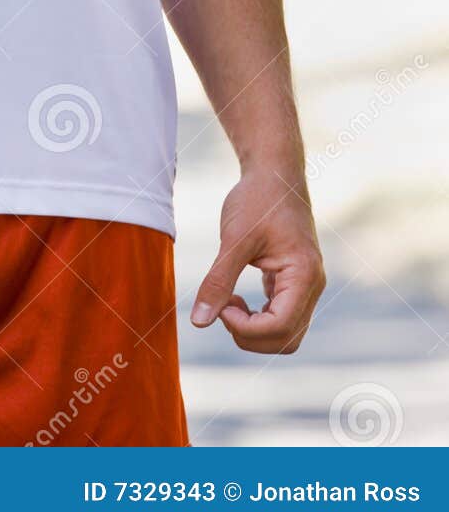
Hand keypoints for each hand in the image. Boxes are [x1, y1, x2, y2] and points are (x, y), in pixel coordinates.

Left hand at [190, 165, 325, 353]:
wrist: (274, 172)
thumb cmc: (258, 199)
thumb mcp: (234, 238)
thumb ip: (218, 281)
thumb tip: (199, 322)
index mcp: (304, 276)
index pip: (280, 328)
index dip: (245, 328)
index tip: (221, 306)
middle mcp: (312, 286)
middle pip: (286, 340)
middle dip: (249, 334)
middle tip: (221, 305)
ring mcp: (305, 286)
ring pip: (285, 334)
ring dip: (253, 329)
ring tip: (227, 300)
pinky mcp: (294, 282)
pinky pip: (281, 317)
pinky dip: (257, 318)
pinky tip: (235, 297)